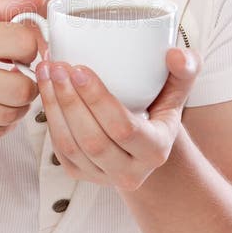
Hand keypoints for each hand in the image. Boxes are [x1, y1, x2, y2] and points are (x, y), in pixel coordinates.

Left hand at [36, 47, 201, 189]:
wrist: (144, 142)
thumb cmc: (160, 107)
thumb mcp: (178, 88)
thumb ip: (185, 68)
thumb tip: (173, 54)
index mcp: (157, 151)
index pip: (123, 128)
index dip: (98, 99)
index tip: (79, 68)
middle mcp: (131, 173)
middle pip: (92, 139)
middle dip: (69, 100)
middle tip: (57, 66)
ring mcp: (103, 178)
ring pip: (70, 145)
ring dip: (53, 106)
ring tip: (46, 72)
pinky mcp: (80, 175)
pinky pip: (59, 149)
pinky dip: (50, 118)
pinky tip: (46, 89)